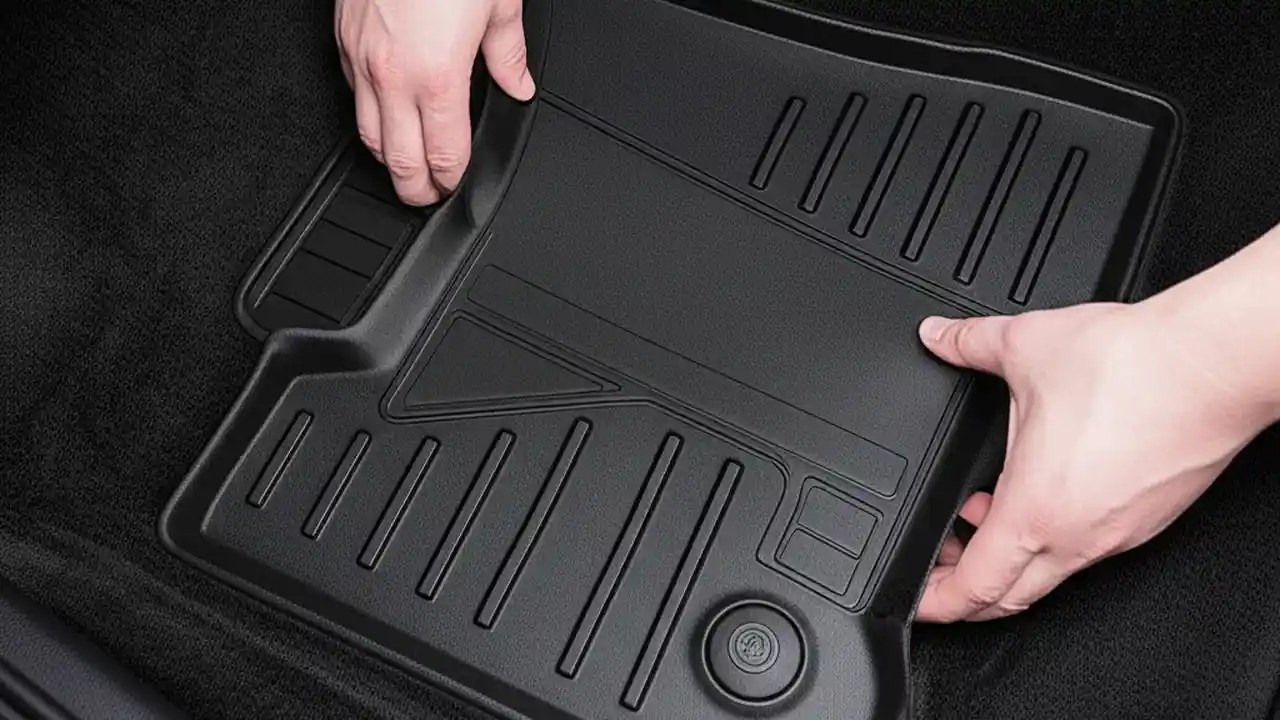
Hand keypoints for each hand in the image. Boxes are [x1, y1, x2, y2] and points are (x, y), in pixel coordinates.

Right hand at [335, 0, 535, 205]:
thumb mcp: (498, 2)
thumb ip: (508, 53)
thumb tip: (519, 84)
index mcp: (438, 77)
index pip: (444, 155)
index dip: (451, 181)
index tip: (455, 186)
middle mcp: (393, 76)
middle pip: (398, 161)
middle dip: (414, 189)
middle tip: (426, 197)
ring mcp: (361, 59)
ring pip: (366, 134)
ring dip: (386, 159)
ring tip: (404, 170)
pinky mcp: (341, 40)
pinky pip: (351, 94)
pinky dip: (367, 114)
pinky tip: (383, 116)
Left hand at [914, 301, 1267, 621]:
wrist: (1215, 364)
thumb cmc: (1135, 367)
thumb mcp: (1025, 346)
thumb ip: (969, 343)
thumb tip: (939, 336)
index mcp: (1034, 513)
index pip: (975, 589)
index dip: (937, 602)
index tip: (917, 600)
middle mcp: (1078, 538)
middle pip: (1010, 598)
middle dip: (966, 591)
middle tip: (939, 564)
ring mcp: (1117, 534)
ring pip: (1049, 572)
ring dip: (1008, 556)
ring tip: (980, 511)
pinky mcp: (1148, 517)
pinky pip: (1087, 547)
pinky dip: (1050, 535)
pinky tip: (1041, 491)